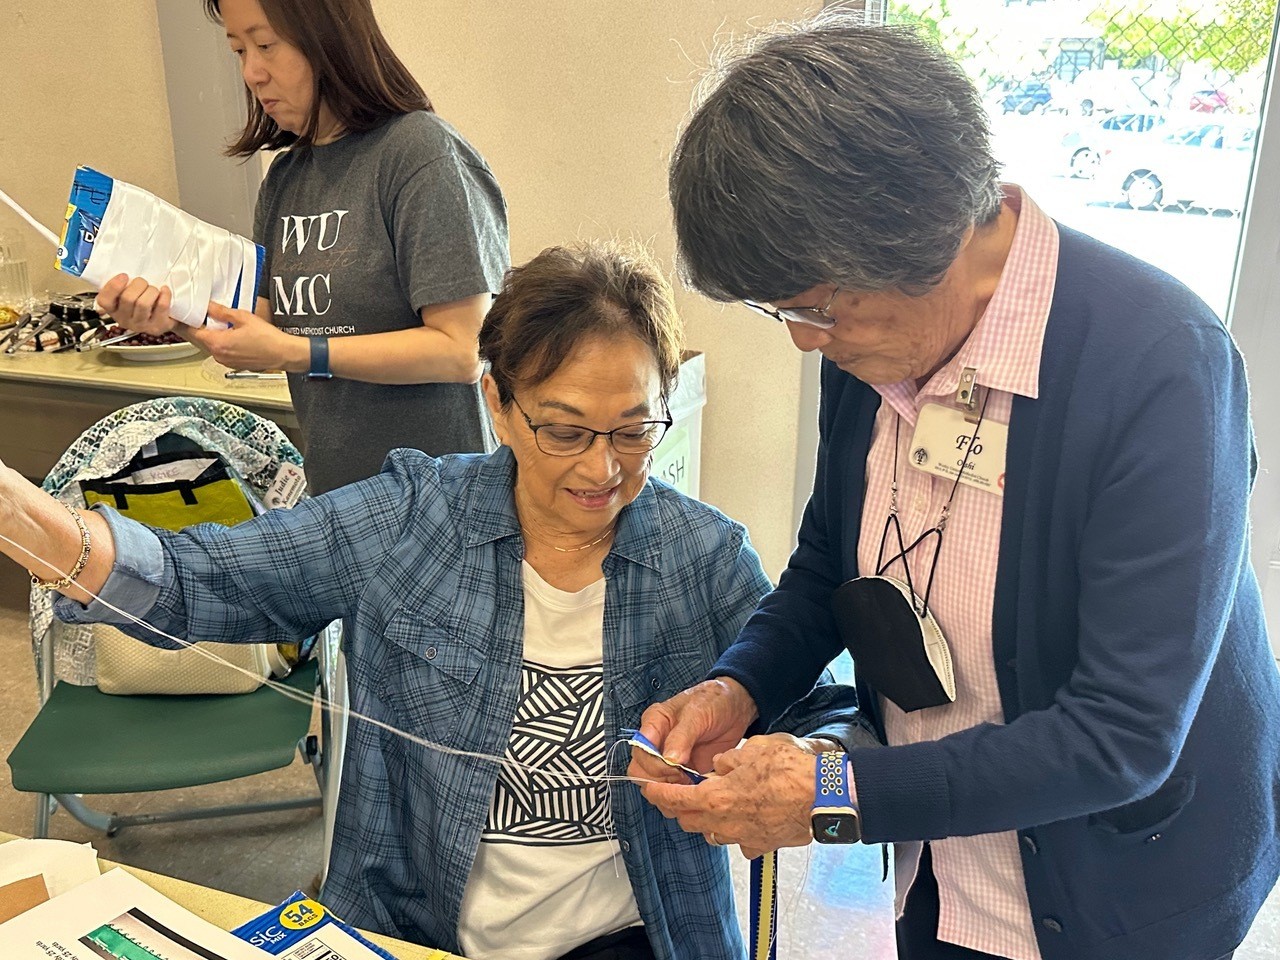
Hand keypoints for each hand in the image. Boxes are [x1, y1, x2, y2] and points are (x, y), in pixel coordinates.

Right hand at [95, 274, 177, 336]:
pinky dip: (165, 294)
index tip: (124, 276)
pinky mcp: (158, 326)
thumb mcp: (128, 294)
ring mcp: (142, 325)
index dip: (113, 286)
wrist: (165, 318)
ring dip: (151, 290)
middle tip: (143, 282)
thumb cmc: (144, 302)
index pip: (104, 300)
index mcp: (113, 310)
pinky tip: (164, 291)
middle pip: (128, 298)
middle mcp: (125, 320)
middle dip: (139, 284)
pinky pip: (161, 306)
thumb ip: (123, 285)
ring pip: (143, 303)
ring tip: (153, 289)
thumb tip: (126, 268)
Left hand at [188, 302, 307, 372]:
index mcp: (218, 343)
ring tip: (210, 324)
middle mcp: (219, 355)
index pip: (191, 332)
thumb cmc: (268, 339)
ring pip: (208, 346)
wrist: (283, 353)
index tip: (179, 315)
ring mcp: (225, 361)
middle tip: (191, 316)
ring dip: (206, 335)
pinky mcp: (233, 363)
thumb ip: (221, 312)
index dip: (183, 322)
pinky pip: (218, 351)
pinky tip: (224, 334)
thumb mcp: (243, 317)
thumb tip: (208, 306)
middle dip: (193, 328)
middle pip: (197, 340)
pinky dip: (217, 342)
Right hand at [626, 678, 758, 783]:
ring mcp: (668, 760)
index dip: (654, 765)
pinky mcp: (683, 772)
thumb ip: (682, 737)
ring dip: (669, 793)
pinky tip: (695, 795)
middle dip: (659, 782)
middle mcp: (656, 743)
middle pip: (640, 772)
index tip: (676, 768)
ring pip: (654, 786)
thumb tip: (669, 760)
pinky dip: (680, 798)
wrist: (735, 707)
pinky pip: (672, 791)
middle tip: (684, 779)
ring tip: (691, 788)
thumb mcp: (697, 713)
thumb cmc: (713, 701)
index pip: (640, 752)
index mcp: (654, 724)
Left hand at [641, 733, 821, 858]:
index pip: (675, 800)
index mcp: (716, 797)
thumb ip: (729, 759)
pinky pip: (740, 840)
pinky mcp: (762, 845)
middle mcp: (725, 822)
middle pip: (689, 820)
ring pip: (712, 833)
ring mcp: (743, 837)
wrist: (824, 796)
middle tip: (682, 792)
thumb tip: (720, 764)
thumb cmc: (789, 770)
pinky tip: (745, 816)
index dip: (658, 794)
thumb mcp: (752, 749)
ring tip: (715, 802)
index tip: (648, 789)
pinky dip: (736, 830)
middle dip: (681, 807)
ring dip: (707, 819)